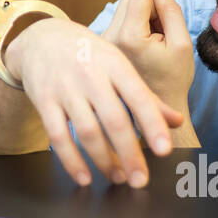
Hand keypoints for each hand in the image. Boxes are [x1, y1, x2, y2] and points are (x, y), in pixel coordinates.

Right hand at [3, 17, 184, 187]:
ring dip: (104, 161)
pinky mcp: (43, 101)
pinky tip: (84, 177)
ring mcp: (65, 88)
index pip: (138, 97)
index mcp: (115, 65)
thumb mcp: (118, 65)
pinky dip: (71, 160)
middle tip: (140, 180)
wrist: (42, 38)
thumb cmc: (88, 55)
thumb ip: (146, 96)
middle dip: (129, 153)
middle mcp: (91, 76)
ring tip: (118, 178)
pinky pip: (57, 136)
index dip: (152, 124)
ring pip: (87, 131)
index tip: (164, 150)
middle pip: (114, 120)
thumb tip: (176, 122)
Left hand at [102, 0, 194, 106]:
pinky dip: (138, 25)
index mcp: (130, 37)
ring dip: (146, 16)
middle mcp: (110, 37)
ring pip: (128, 8)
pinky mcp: (102, 44)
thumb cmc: (172, 80)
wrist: (153, 111)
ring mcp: (103, 41)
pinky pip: (123, 20)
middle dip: (153, 5)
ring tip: (157, 44)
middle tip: (167, 32)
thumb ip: (171, 12)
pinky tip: (145, 49)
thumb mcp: (182, 45)